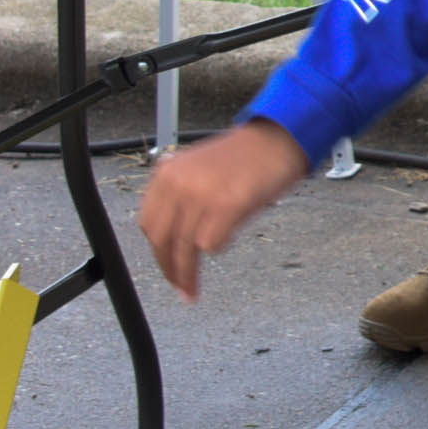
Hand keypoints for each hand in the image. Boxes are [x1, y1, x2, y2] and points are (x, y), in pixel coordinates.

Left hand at [137, 119, 310, 298]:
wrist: (279, 137)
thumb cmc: (246, 155)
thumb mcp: (198, 169)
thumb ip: (180, 197)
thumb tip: (173, 239)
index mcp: (167, 173)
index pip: (148, 223)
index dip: (157, 250)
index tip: (166, 266)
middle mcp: (178, 183)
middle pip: (161, 240)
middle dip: (169, 270)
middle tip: (179, 287)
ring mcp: (201, 194)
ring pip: (184, 249)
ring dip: (188, 274)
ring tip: (192, 291)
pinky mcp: (226, 205)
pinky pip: (211, 244)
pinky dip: (218, 249)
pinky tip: (228, 240)